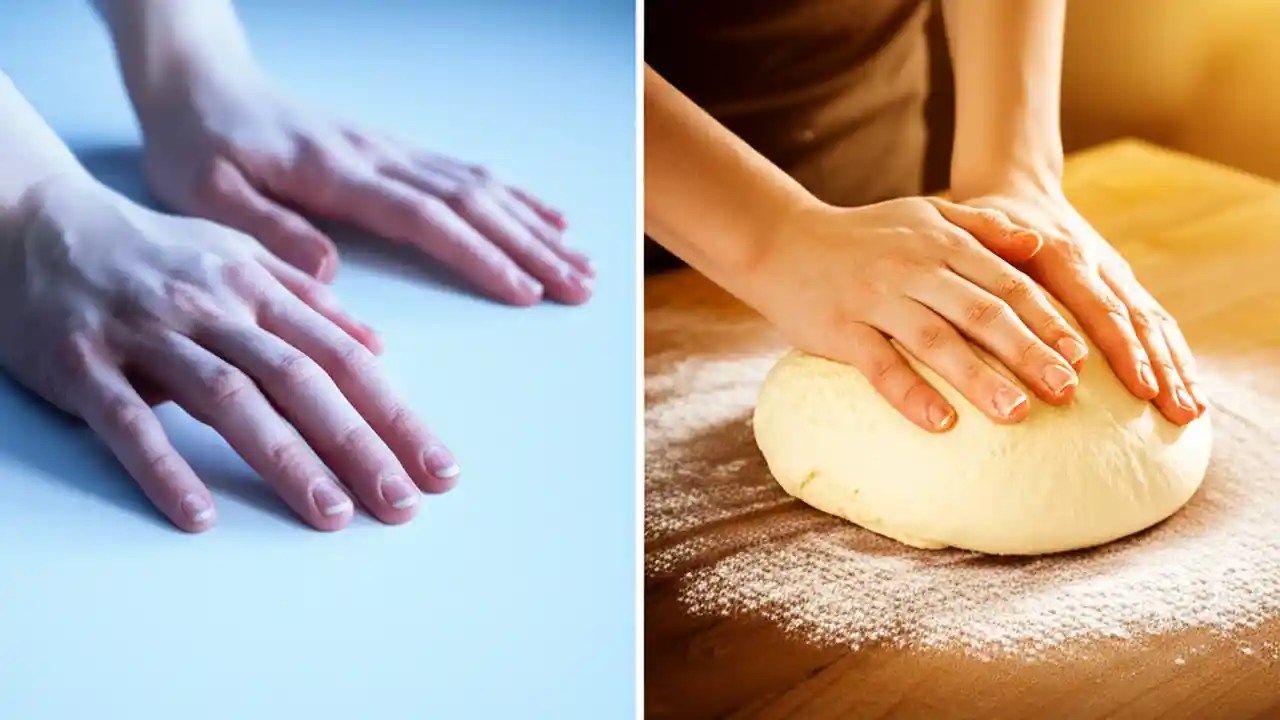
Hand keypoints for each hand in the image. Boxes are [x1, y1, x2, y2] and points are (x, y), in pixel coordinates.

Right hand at [0, 174, 459, 531]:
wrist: (30, 220)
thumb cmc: (150, 253)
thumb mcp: (237, 258)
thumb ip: (308, 302)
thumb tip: (378, 346)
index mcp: (254, 286)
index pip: (340, 355)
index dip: (393, 412)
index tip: (437, 465)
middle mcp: (210, 306)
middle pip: (299, 378)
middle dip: (359, 443)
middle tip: (403, 502)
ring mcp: (146, 333)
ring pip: (226, 396)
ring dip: (284, 458)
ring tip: (332, 513)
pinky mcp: (81, 361)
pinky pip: (126, 419)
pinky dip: (163, 466)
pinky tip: (198, 514)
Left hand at [138, 74, 592, 304]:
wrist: (201, 85)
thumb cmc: (198, 144)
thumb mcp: (205, 193)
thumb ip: (268, 229)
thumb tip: (330, 272)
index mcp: (337, 171)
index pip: (423, 216)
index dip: (478, 255)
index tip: (523, 290)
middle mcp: (377, 157)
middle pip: (471, 203)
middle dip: (531, 248)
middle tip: (579, 286)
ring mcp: (392, 152)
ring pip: (481, 187)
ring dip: (534, 228)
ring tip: (581, 264)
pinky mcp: (395, 153)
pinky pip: (467, 173)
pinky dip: (515, 197)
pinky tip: (547, 218)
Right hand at [743, 197, 1088, 430]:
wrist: (780, 240)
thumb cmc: (860, 235)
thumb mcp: (923, 214)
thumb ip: (980, 226)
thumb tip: (1037, 245)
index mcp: (940, 242)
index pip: (1005, 282)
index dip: (1045, 319)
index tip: (1080, 355)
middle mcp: (912, 268)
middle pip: (981, 313)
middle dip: (1028, 352)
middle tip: (1066, 391)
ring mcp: (875, 299)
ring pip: (936, 340)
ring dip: (980, 379)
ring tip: (1018, 414)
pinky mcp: (839, 329)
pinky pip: (879, 365)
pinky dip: (911, 394)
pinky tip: (941, 424)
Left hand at [958, 184, 1203, 425]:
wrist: (1019, 188)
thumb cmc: (989, 218)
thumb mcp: (982, 226)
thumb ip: (997, 240)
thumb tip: (1019, 246)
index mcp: (1064, 256)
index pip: (1100, 308)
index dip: (1122, 349)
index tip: (1140, 387)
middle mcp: (1100, 265)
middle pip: (1139, 322)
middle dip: (1161, 370)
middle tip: (1178, 414)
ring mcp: (1116, 273)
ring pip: (1156, 323)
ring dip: (1176, 369)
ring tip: (1192, 413)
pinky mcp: (1122, 282)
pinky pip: (1156, 321)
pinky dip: (1174, 356)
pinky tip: (1187, 391)